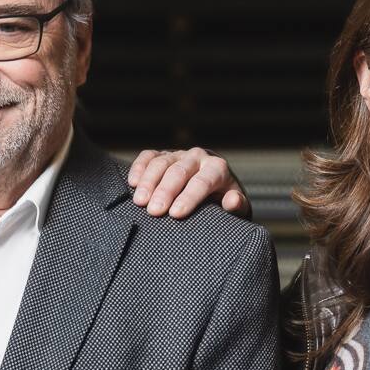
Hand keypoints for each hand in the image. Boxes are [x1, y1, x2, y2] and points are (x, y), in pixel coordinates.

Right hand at [127, 148, 247, 217]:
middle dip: (165, 192)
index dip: (189, 197)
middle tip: (154, 212)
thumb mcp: (235, 206)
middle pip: (179, 171)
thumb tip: (231, 201)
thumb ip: (237, 205)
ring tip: (140, 202)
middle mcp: (198, 157)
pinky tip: (132, 183)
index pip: (202, 181)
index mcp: (217, 168)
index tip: (175, 214)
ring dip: (148, 182)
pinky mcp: (162, 155)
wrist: (213, 186)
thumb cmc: (222, 201)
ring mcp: (178, 154)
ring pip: (161, 163)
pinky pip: (148, 156)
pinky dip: (139, 168)